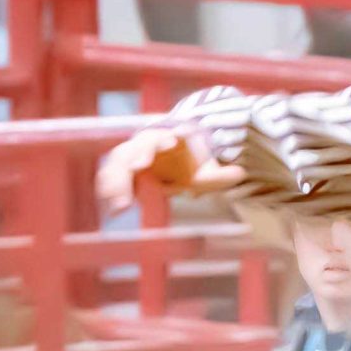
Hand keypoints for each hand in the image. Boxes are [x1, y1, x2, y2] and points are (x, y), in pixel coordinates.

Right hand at [94, 125, 241, 217]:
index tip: (154, 156)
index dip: (155, 146)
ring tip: (117, 207)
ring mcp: (129, 159)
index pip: (155, 140)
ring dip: (114, 184)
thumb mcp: (206, 169)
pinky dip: (110, 191)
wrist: (174, 155)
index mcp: (162, 139)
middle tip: (130, 186)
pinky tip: (113, 210)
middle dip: (128, 168)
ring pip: (116, 166)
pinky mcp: (123, 173)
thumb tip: (240, 173)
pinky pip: (111, 179)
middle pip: (128, 153)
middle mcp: (141, 146)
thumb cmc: (190, 162)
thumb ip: (219, 174)